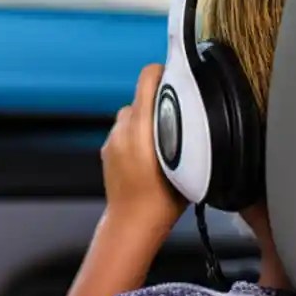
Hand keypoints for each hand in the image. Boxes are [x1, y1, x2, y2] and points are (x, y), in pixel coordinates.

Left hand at [100, 63, 186, 233]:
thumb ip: (184, 134)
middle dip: (157, 102)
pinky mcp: (106, 150)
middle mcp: (122, 129)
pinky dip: (134, 134)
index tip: (174, 74)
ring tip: (162, 137)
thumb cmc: (163, 199)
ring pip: (130, 115)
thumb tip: (189, 111)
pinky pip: (122, 132)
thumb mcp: (185, 164)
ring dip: (144, 119)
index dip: (161, 72)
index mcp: (140, 128)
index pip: (146, 81)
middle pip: (140, 98)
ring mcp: (111, 140)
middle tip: (176, 114)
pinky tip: (147, 153)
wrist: (132, 222)